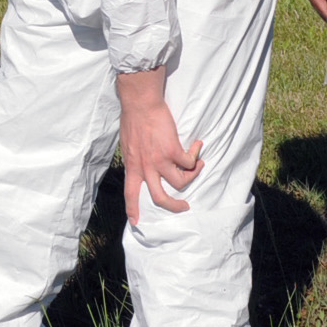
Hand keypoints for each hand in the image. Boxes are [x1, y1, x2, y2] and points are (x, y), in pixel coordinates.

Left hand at [116, 67, 202, 226]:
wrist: (140, 104)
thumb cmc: (133, 119)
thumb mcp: (128, 144)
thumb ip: (135, 157)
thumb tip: (141, 162)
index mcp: (133, 165)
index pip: (130, 193)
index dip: (133, 209)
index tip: (135, 222)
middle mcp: (146, 167)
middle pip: (160, 198)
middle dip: (173, 206)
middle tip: (184, 206)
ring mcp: (160, 160)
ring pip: (180, 182)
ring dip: (192, 176)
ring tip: (198, 166)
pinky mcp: (173, 150)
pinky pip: (190, 162)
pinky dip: (196, 155)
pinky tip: (197, 146)